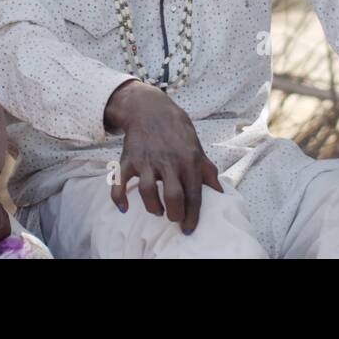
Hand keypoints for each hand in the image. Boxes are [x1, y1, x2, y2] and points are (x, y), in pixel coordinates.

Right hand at [104, 80, 222, 233]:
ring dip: (153, 207)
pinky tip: (124, 208)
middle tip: (174, 218)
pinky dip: (119, 197)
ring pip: (147, 191)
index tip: (188, 229)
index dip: (192, 215)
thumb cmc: (176, 131)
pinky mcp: (129, 159)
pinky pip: (120, 181)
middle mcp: (168, 161)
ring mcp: (147, 160)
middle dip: (175, 214)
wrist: (150, 108)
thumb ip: (207, 170)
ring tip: (157, 211)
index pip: (194, 193)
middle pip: (173, 195)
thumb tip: (220, 191)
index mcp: (189, 159)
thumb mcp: (196, 147)